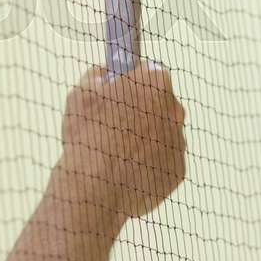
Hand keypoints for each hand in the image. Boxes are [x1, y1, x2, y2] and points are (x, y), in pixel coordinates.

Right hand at [56, 63, 185, 220]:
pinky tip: (124, 171)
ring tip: (115, 153)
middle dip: (141, 111)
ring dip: (145, 139)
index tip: (118, 91)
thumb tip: (104, 75)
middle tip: (114, 124)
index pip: (150, 72)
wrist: (95, 188)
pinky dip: (148, 165)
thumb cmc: (88, 136)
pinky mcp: (177, 172)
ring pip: (162, 135)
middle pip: (160, 104)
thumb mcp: (81, 93)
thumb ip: (97, 75)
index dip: (132, 81)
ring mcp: (179, 143)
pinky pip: (163, 162)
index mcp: (156, 83)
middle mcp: (175, 111)